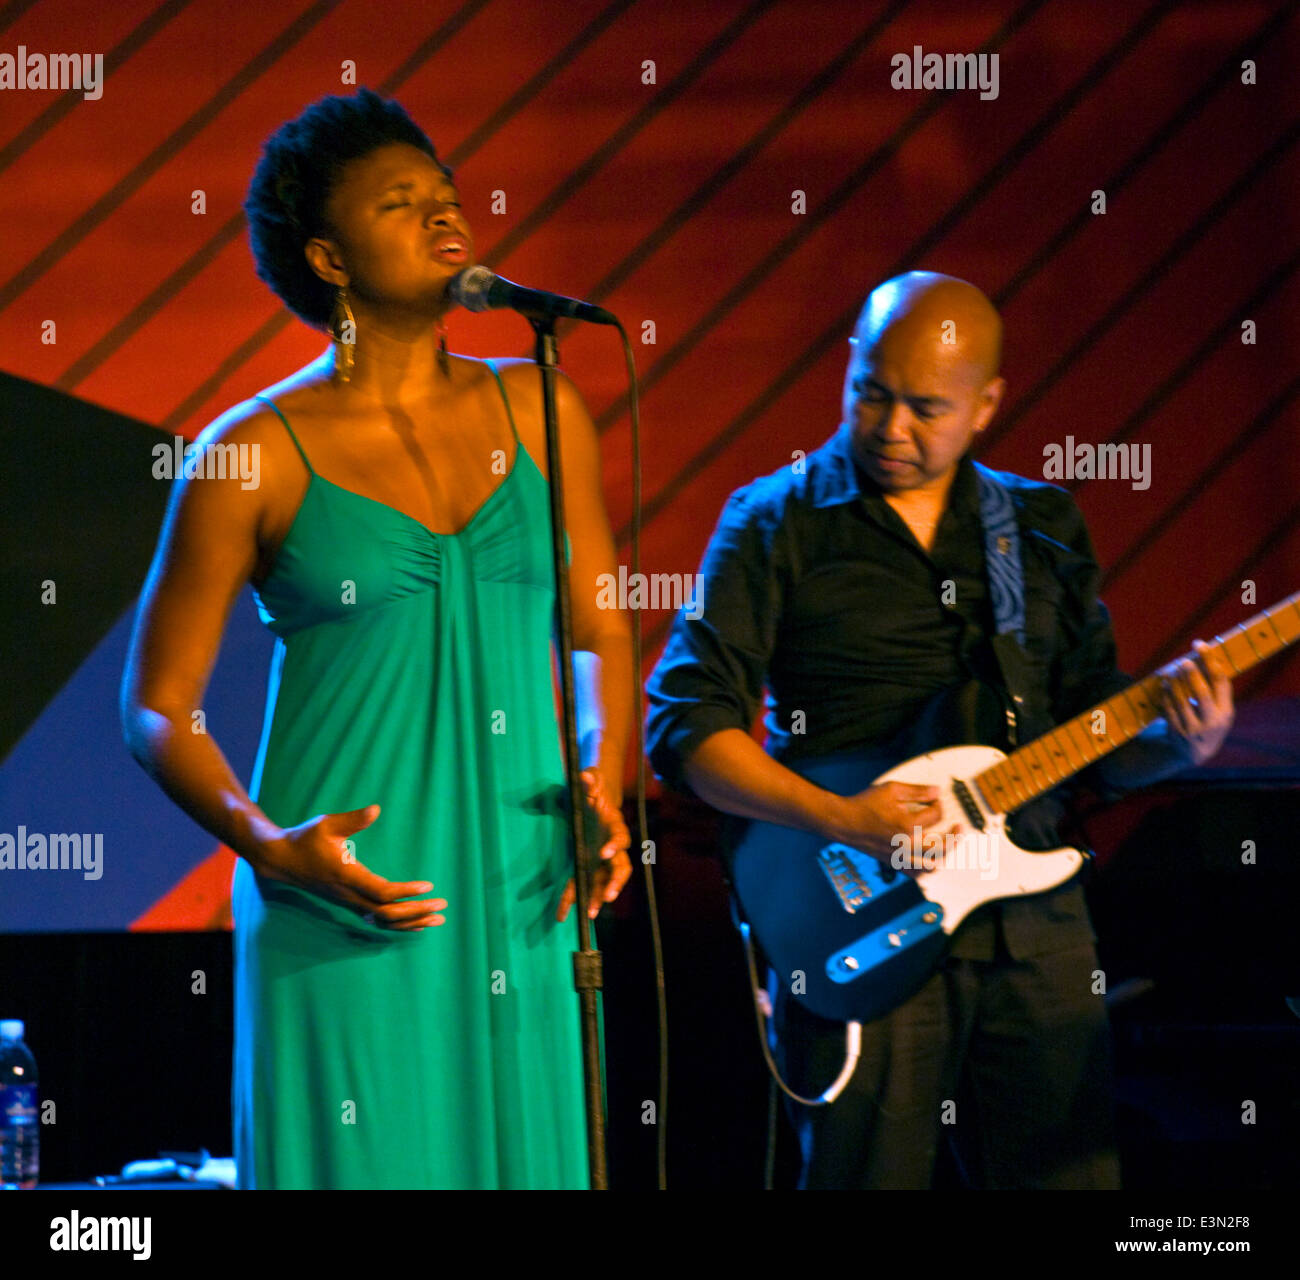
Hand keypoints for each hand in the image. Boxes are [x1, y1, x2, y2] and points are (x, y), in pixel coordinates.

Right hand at [253, 804, 445, 930]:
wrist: (280, 859)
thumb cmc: (305, 839)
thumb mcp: (327, 823)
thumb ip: (353, 820)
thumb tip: (376, 809)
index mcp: (346, 877)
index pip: (381, 892)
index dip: (406, 892)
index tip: (429, 886)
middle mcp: (348, 895)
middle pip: (387, 913)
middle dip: (416, 911)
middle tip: (443, 904)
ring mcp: (348, 902)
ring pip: (383, 921)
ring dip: (411, 922)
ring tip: (437, 919)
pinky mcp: (348, 903)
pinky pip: (376, 920)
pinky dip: (397, 924)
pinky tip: (415, 923)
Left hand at [557, 768, 631, 921]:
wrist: (594, 801)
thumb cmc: (594, 792)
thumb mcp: (591, 783)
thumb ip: (590, 781)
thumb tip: (584, 775)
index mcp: (615, 827)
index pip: (620, 839)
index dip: (614, 846)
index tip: (605, 852)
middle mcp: (612, 848)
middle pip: (620, 869)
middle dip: (615, 883)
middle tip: (609, 896)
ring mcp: (600, 860)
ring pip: (604, 883)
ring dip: (599, 898)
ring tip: (591, 914)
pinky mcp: (586, 867)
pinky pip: (580, 886)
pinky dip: (571, 901)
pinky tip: (561, 917)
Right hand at [827, 781, 949, 875]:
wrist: (843, 822)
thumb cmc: (864, 805)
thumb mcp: (891, 790)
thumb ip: (917, 791)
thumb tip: (937, 792)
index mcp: (907, 825)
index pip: (936, 816)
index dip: (939, 804)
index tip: (935, 799)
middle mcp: (906, 845)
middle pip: (943, 846)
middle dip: (955, 835)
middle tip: (959, 827)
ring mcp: (900, 857)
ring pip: (932, 864)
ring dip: (944, 855)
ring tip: (949, 845)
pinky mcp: (893, 863)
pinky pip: (915, 874)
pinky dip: (926, 869)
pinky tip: (931, 861)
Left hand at [1158, 638, 1233, 764]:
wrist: (1195, 753)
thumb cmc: (1207, 721)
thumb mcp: (1218, 710)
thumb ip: (1214, 689)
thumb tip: (1203, 655)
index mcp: (1226, 712)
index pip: (1221, 682)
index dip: (1210, 660)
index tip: (1200, 644)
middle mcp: (1213, 722)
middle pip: (1202, 692)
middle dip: (1192, 674)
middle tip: (1184, 660)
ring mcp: (1193, 729)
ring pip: (1181, 701)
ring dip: (1174, 682)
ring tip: (1171, 669)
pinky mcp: (1177, 733)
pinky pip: (1168, 710)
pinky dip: (1165, 695)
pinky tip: (1164, 684)